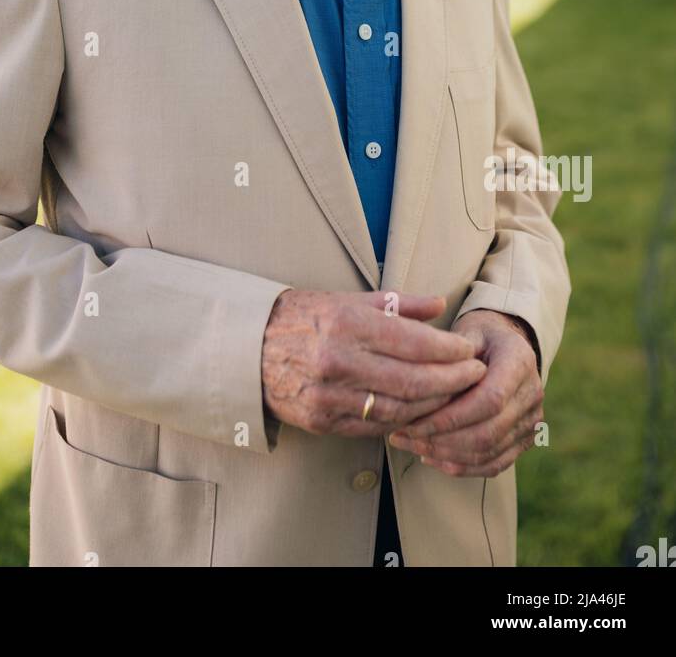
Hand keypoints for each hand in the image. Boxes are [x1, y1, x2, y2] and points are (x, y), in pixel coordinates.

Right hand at [261, 289, 487, 437]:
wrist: (247, 348)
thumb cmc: (302, 317)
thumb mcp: (346, 299)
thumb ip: (397, 304)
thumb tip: (439, 304)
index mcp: (347, 323)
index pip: (415, 343)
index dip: (450, 351)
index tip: (471, 351)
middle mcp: (339, 360)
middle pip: (414, 380)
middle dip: (453, 380)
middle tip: (476, 376)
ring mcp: (329, 395)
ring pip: (400, 409)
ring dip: (435, 405)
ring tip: (456, 395)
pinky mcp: (322, 420)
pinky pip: (375, 426)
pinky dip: (404, 421)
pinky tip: (422, 413)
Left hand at [387, 309, 543, 476]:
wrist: (506, 344)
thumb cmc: (479, 335)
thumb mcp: (465, 331)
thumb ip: (448, 354)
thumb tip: (419, 384)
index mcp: (519, 361)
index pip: (489, 399)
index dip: (450, 417)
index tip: (413, 421)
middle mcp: (532, 393)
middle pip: (488, 432)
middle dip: (441, 440)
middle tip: (403, 436)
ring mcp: (532, 420)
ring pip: (488, 453)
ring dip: (445, 455)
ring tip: (410, 445)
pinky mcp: (526, 439)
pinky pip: (494, 465)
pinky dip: (460, 467)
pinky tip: (430, 457)